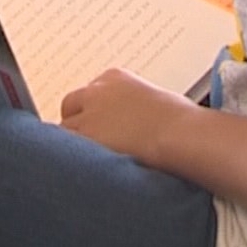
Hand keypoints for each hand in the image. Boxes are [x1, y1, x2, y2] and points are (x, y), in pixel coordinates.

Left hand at [60, 67, 196, 167]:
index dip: (93, 111)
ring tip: (89, 160)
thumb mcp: (155, 101)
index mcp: (115, 78)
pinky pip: (67, 147)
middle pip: (71, 105)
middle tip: (88, 142)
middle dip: (77, 121)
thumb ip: (134, 107)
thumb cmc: (180, 121)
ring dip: (74, 142)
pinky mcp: (86, 137)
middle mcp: (97, 92)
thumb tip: (131, 124)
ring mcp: (89, 114)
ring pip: (66, 127)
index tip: (100, 124)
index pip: (90, 92)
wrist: (180, 134)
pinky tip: (87, 168)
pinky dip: (73, 157)